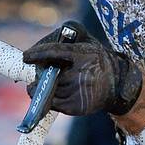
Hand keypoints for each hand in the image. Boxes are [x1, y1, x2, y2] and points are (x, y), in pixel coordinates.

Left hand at [23, 21, 143, 116]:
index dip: (39, 53)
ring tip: (41, 83)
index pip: (57, 51)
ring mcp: (80, 92)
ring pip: (50, 90)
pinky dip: (46, 99)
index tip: (26, 57)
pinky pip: (53, 104)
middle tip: (37, 72)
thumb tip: (45, 45)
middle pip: (51, 74)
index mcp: (85, 55)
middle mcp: (83, 74)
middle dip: (40, 74)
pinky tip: (46, 94)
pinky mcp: (76, 107)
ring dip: (41, 87)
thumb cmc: (98, 61)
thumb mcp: (89, 43)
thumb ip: (70, 37)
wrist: (118, 85)